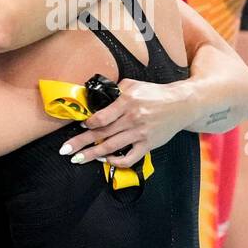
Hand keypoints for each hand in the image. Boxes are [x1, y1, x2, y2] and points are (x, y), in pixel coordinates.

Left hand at [59, 78, 189, 167]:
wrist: (183, 103)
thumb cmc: (155, 93)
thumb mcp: (133, 85)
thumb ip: (114, 91)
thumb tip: (95, 100)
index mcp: (127, 102)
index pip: (101, 117)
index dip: (87, 124)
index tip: (80, 126)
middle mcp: (132, 119)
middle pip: (101, 134)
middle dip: (80, 143)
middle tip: (64, 150)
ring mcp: (140, 133)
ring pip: (111, 147)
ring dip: (92, 155)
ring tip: (77, 159)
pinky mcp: (148, 144)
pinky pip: (129, 158)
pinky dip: (116, 162)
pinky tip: (105, 160)